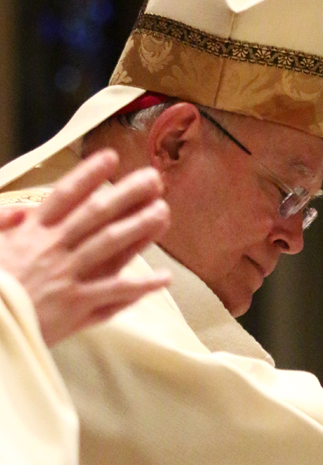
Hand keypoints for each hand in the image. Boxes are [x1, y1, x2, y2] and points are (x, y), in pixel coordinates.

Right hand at [0, 149, 170, 345]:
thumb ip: (4, 224)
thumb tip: (23, 211)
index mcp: (33, 232)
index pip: (64, 195)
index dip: (89, 175)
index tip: (111, 158)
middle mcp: (53, 249)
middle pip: (96, 214)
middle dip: (127, 194)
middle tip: (153, 179)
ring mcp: (68, 276)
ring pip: (109, 246)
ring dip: (139, 228)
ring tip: (163, 212)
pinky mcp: (77, 306)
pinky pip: (115, 292)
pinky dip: (142, 285)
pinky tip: (164, 277)